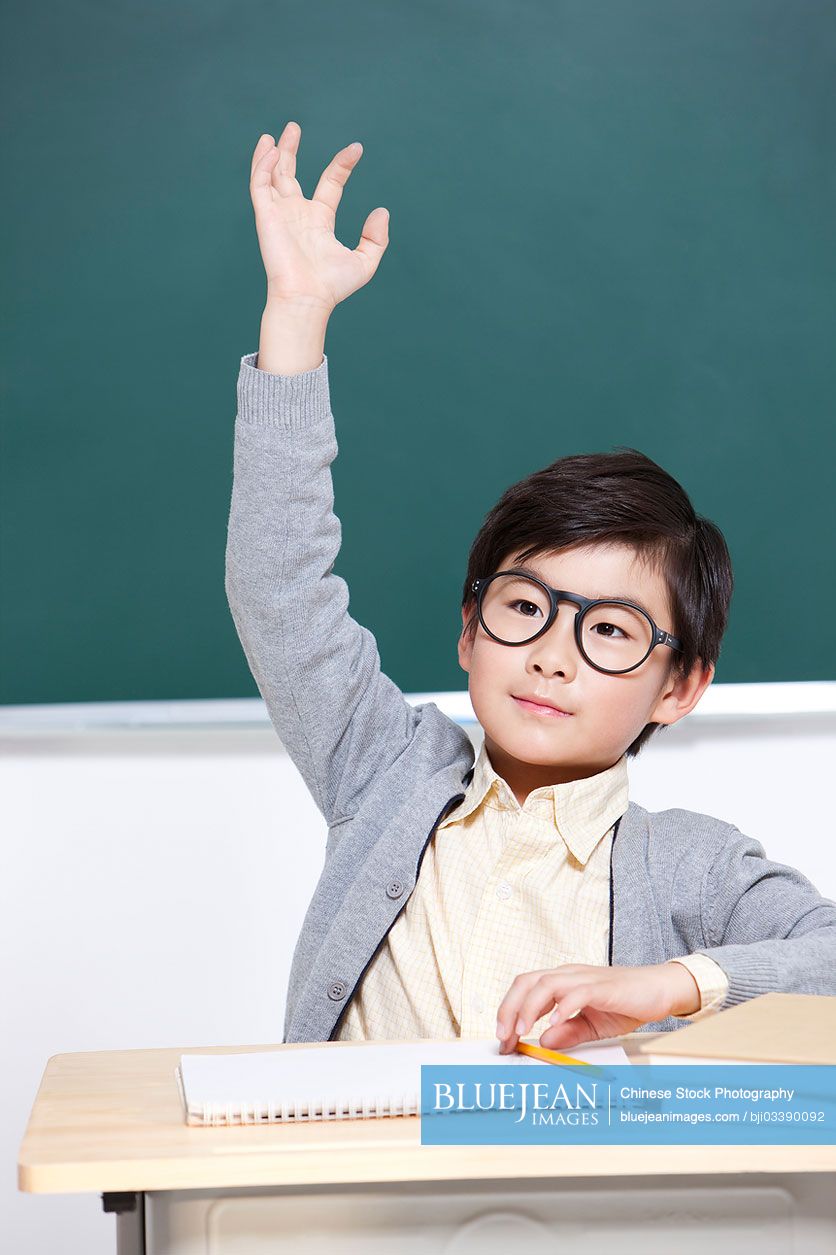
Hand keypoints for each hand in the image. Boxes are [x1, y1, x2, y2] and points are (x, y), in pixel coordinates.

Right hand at [249, 122, 389, 313]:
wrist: (307, 299)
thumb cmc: (331, 287)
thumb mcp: (364, 263)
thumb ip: (376, 238)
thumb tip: (382, 211)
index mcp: (319, 221)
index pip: (330, 184)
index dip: (342, 165)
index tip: (357, 149)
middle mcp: (298, 214)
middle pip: (291, 174)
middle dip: (291, 151)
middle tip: (294, 127)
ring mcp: (280, 214)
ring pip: (271, 175)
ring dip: (273, 153)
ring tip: (276, 134)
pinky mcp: (265, 216)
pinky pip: (259, 184)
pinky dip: (262, 164)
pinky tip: (270, 148)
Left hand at [495, 962, 700, 1053]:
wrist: (659, 989)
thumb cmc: (626, 1003)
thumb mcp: (592, 1026)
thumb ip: (568, 1033)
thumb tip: (542, 1042)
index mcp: (562, 982)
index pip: (525, 988)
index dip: (508, 1010)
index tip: (503, 1039)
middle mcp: (569, 975)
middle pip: (527, 981)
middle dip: (510, 1008)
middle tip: (504, 1036)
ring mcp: (585, 978)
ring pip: (546, 984)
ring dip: (529, 1008)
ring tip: (522, 1030)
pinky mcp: (603, 986)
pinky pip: (578, 993)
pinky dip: (562, 1008)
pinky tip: (554, 1024)